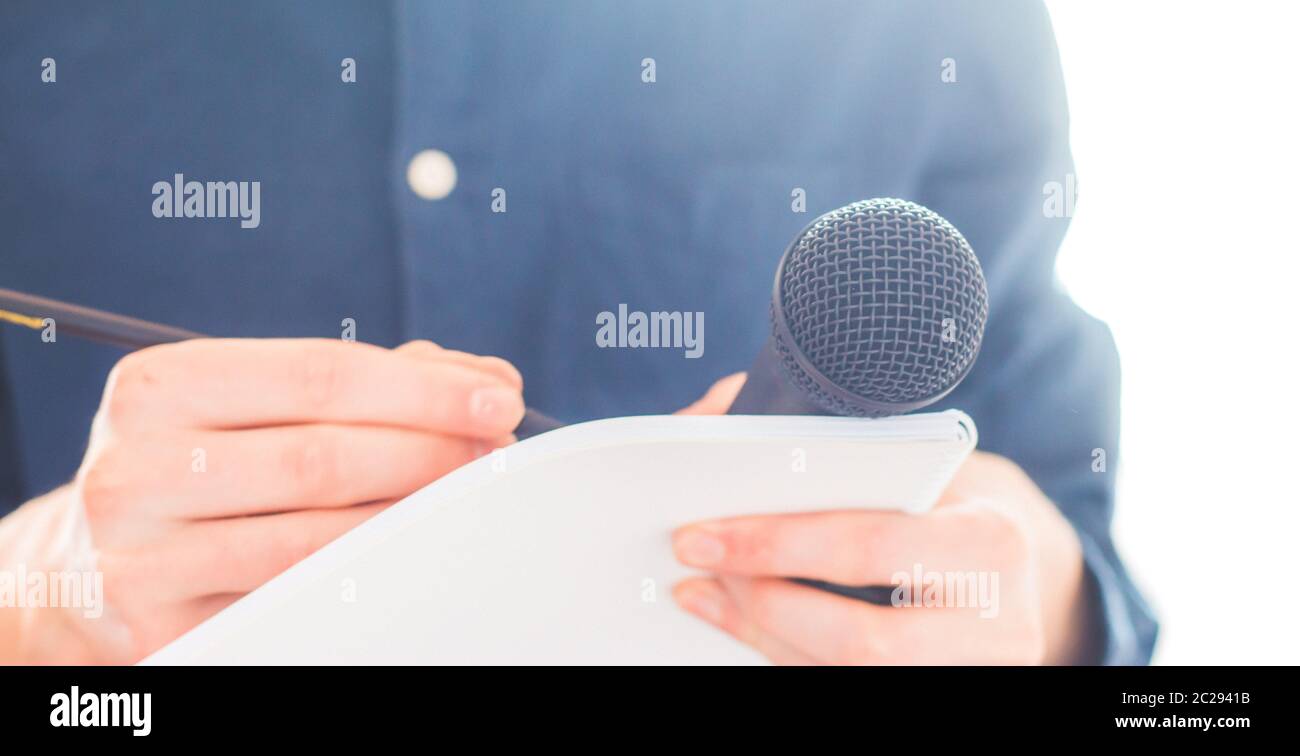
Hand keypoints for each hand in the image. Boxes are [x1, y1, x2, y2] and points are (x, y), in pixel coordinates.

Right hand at [0, 338, 523, 662]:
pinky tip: (410, 550)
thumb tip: (485, 382)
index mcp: (158, 388)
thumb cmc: (195, 466)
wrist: (80, 566)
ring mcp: (142, 558)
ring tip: (466, 498)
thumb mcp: (246, 403)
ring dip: (412, 516)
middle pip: (323, 457)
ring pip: (316, 537)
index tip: (497, 398)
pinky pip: (295, 600)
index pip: (319, 375)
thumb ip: (366, 383)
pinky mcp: (164, 630)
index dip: (422, 389)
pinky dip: (368, 572)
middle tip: (493, 451)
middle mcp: (135, 470)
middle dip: (431, 451)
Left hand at [670, 374, 1096, 664]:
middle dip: (758, 600)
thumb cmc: (951, 504)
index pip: (867, 546)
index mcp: (990, 542)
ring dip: (760, 636)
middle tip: (694, 566)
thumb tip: (710, 422)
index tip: (703, 532)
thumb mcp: (921, 464)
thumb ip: (834, 441)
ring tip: (705, 596)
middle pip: (854, 635)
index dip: (774, 543)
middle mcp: (997, 623)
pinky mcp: (941, 693)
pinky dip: (783, 657)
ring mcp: (971, 673)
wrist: (1020, 571)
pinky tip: (742, 625)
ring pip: (843, 674)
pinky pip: (841, 685)